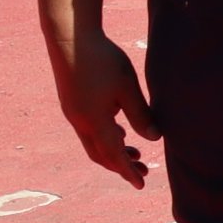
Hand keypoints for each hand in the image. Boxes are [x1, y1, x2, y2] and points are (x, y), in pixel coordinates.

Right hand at [48, 27, 156, 186]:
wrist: (69, 38)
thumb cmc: (102, 60)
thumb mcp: (127, 88)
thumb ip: (140, 114)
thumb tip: (153, 139)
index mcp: (94, 121)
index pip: (114, 155)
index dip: (127, 171)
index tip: (141, 184)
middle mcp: (80, 121)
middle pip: (100, 154)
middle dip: (120, 165)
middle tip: (143, 171)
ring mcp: (73, 112)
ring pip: (93, 142)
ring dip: (113, 151)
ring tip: (135, 154)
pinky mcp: (71, 102)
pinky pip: (89, 129)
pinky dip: (105, 137)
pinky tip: (119, 131)